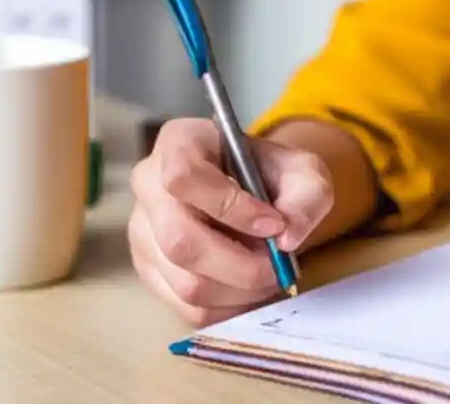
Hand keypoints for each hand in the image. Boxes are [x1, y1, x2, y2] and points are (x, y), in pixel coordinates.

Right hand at [128, 118, 333, 325]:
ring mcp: (142, 230)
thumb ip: (307, 195)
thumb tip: (287, 238)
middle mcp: (148, 184)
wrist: (254, 192)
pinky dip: (229, 308)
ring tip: (268, 274)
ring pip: (185, 281)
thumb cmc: (271, 174)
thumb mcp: (302, 170)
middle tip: (279, 265)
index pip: (185, 176)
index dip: (230, 207)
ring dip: (240, 290)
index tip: (273, 223)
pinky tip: (250, 290)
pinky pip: (187, 307)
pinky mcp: (150, 270)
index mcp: (179, 142)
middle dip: (241, 265)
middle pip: (180, 240)